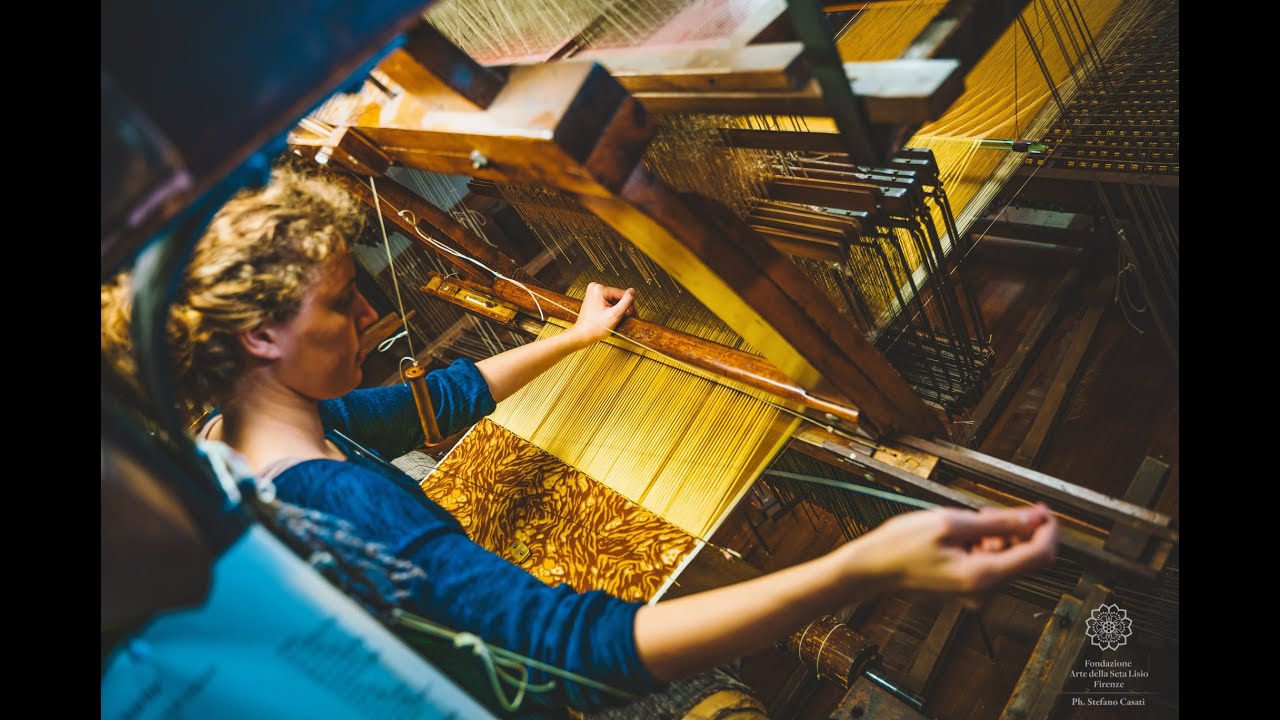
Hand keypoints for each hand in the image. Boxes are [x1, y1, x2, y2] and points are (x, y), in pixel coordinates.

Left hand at [565, 282, 634, 346]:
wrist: (582, 334)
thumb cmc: (595, 328)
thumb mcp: (615, 315)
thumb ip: (626, 302)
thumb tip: (633, 291)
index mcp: (599, 289)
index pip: (622, 293)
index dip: (629, 304)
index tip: (631, 314)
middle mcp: (595, 287)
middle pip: (617, 296)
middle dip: (623, 306)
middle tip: (625, 317)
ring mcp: (593, 292)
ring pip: (614, 299)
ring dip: (617, 308)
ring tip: (617, 318)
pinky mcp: (593, 297)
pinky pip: (608, 300)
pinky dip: (611, 308)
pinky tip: (611, 315)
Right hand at [839, 503, 1057, 594]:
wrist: (874, 568)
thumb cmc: (903, 544)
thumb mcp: (952, 523)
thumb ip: (1000, 522)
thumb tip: (1036, 518)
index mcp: (983, 575)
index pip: (1040, 555)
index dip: (1049, 529)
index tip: (1043, 509)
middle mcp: (985, 591)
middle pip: (1027, 558)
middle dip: (1019, 530)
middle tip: (991, 510)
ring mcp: (977, 594)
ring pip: (1009, 559)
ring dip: (1000, 536)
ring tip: (969, 522)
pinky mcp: (969, 590)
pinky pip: (993, 565)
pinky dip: (987, 546)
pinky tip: (965, 536)